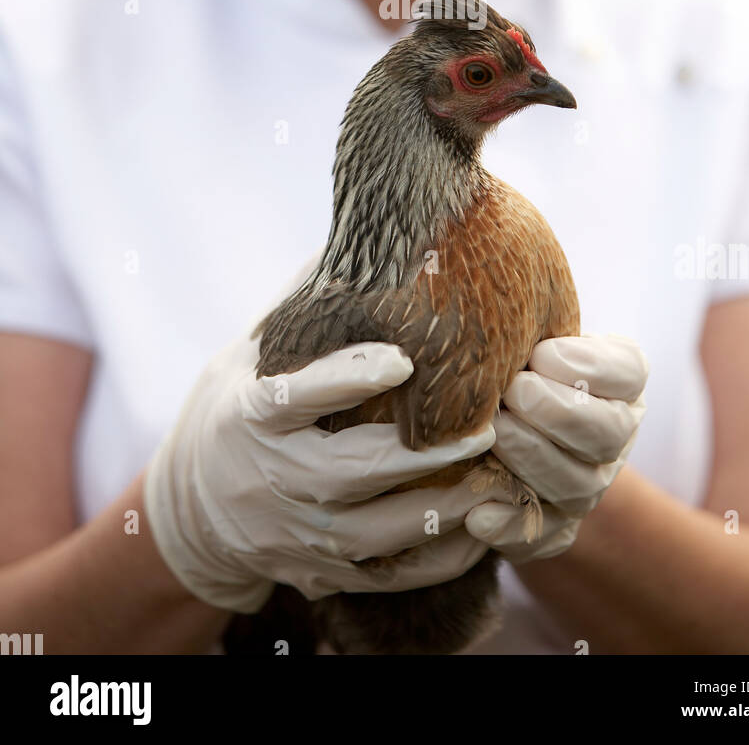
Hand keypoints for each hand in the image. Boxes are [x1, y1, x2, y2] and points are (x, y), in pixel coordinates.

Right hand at [144, 322, 497, 612]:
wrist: (194, 507)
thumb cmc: (243, 405)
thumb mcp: (254, 353)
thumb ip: (302, 304)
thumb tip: (359, 231)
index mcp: (251, 416)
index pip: (296, 397)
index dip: (347, 377)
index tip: (402, 358)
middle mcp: (273, 478)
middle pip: (350, 472)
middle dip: (421, 453)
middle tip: (486, 425)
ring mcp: (296, 533)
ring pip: (376, 531)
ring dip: (441, 508)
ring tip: (497, 476)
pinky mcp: (319, 573)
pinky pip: (386, 575)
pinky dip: (437, 558)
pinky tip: (483, 527)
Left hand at [464, 334, 647, 562]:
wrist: (508, 424)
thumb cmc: (518, 365)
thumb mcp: (534, 335)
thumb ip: (531, 328)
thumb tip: (501, 324)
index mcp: (619, 384)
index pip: (627, 373)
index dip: (588, 367)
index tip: (542, 354)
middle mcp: (615, 437)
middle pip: (608, 433)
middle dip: (559, 413)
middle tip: (514, 392)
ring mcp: (590, 486)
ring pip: (579, 486)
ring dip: (535, 461)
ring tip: (496, 436)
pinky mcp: (558, 528)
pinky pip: (544, 536)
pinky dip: (511, 526)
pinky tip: (478, 514)